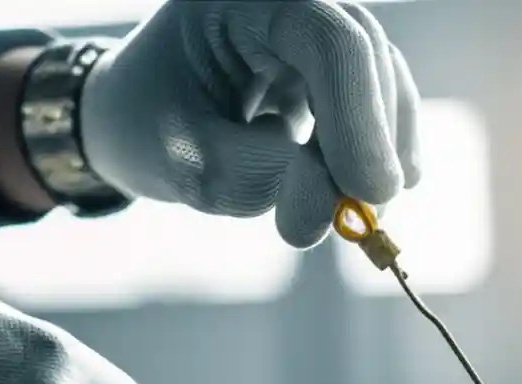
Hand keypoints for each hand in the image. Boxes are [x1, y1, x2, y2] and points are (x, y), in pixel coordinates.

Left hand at [79, 0, 421, 247]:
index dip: (356, 116)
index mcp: (243, 1)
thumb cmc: (150, 126)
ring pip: (382, 80)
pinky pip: (381, 99)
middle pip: (365, 57)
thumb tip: (333, 203)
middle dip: (370, 144)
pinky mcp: (336, 64)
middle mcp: (291, 2)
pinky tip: (367, 188)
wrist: (138, 113)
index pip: (327, 41)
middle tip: (358, 222)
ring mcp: (318, 26)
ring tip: (342, 215)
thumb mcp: (184, 160)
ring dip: (376, 153)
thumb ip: (254, 177)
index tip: (366, 192)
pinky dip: (377, 149)